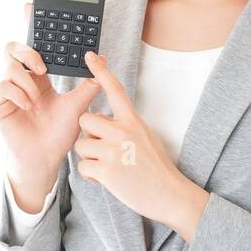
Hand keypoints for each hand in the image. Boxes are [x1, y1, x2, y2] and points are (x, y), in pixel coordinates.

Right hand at [0, 3, 102, 184]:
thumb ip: (89, 83)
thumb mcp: (79, 105)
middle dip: (28, 51)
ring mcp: (9, 90)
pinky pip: (3, 87)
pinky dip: (18, 94)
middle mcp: (22, 78)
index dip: (30, 24)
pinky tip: (29, 107)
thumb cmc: (59, 133)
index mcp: (39, 74)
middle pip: (14, 47)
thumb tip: (101, 59)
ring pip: (9, 65)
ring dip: (26, 80)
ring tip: (37, 98)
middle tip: (42, 67)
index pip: (34, 43)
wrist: (46, 158)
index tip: (29, 6)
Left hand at [76, 50, 209, 238]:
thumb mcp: (145, 137)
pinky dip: (91, 176)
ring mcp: (113, 151)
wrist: (169, 195)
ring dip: (89, 157)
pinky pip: (83, 167)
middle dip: (88, 134)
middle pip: (85, 120)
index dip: (102, 71)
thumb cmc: (157, 168)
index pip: (115, 90)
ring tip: (108, 167)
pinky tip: (107, 179)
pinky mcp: (106, 171)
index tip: (90, 55)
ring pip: (80, 145)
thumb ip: (125, 126)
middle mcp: (122, 131)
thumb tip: (104, 121)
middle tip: (104, 149)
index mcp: (133, 121)